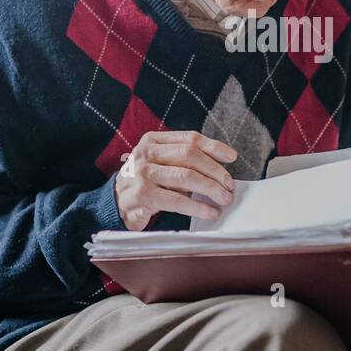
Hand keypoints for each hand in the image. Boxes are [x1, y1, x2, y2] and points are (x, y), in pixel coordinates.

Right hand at [115, 130, 236, 230]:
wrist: (118, 203)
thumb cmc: (147, 182)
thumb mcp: (162, 164)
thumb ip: (185, 161)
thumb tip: (222, 168)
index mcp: (153, 140)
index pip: (190, 139)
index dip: (214, 147)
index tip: (232, 157)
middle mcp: (146, 153)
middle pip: (189, 155)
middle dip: (215, 171)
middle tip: (229, 185)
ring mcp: (142, 173)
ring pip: (186, 177)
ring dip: (211, 189)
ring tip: (224, 199)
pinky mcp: (143, 195)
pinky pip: (178, 201)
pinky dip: (198, 207)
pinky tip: (211, 212)